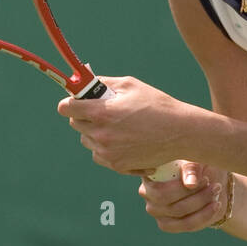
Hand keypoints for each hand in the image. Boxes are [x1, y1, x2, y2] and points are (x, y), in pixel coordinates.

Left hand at [56, 75, 196, 176]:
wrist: (180, 132)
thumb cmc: (157, 105)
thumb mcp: (130, 85)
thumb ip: (103, 83)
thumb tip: (85, 80)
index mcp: (101, 112)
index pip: (66, 108)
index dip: (70, 103)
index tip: (75, 101)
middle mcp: (101, 134)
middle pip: (76, 124)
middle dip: (84, 116)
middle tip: (102, 111)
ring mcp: (108, 152)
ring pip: (87, 140)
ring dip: (95, 133)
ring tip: (117, 126)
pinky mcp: (117, 165)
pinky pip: (100, 155)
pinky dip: (107, 148)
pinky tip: (124, 140)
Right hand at [139, 162, 229, 232]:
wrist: (208, 181)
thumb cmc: (197, 166)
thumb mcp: (196, 160)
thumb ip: (191, 168)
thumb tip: (190, 184)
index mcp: (148, 174)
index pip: (159, 188)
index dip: (180, 187)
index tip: (205, 178)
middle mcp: (148, 194)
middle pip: (168, 201)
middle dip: (195, 194)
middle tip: (214, 184)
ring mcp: (156, 212)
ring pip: (179, 213)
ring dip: (201, 203)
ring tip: (216, 191)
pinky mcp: (168, 225)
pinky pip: (187, 225)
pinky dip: (204, 215)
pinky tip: (215, 204)